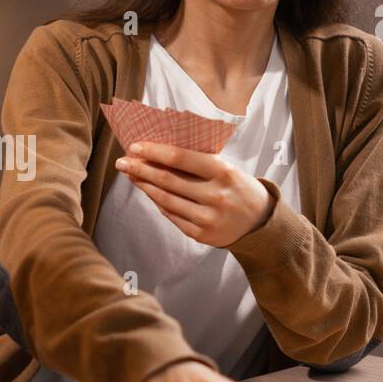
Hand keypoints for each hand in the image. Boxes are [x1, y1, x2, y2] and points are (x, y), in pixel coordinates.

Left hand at [115, 142, 274, 247]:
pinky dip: (158, 203)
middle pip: (168, 180)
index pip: (180, 158)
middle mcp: (215, 196)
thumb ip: (197, 162)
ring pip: (165, 199)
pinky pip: (172, 216)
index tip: (135, 146)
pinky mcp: (201, 235)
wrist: (260, 222)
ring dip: (144, 186)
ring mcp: (208, 218)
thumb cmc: (237, 187)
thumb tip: (158, 152)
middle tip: (122, 161)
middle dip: (141, 169)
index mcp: (223, 172)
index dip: (154, 152)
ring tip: (131, 175)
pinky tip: (148, 192)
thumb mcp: (226, 168)